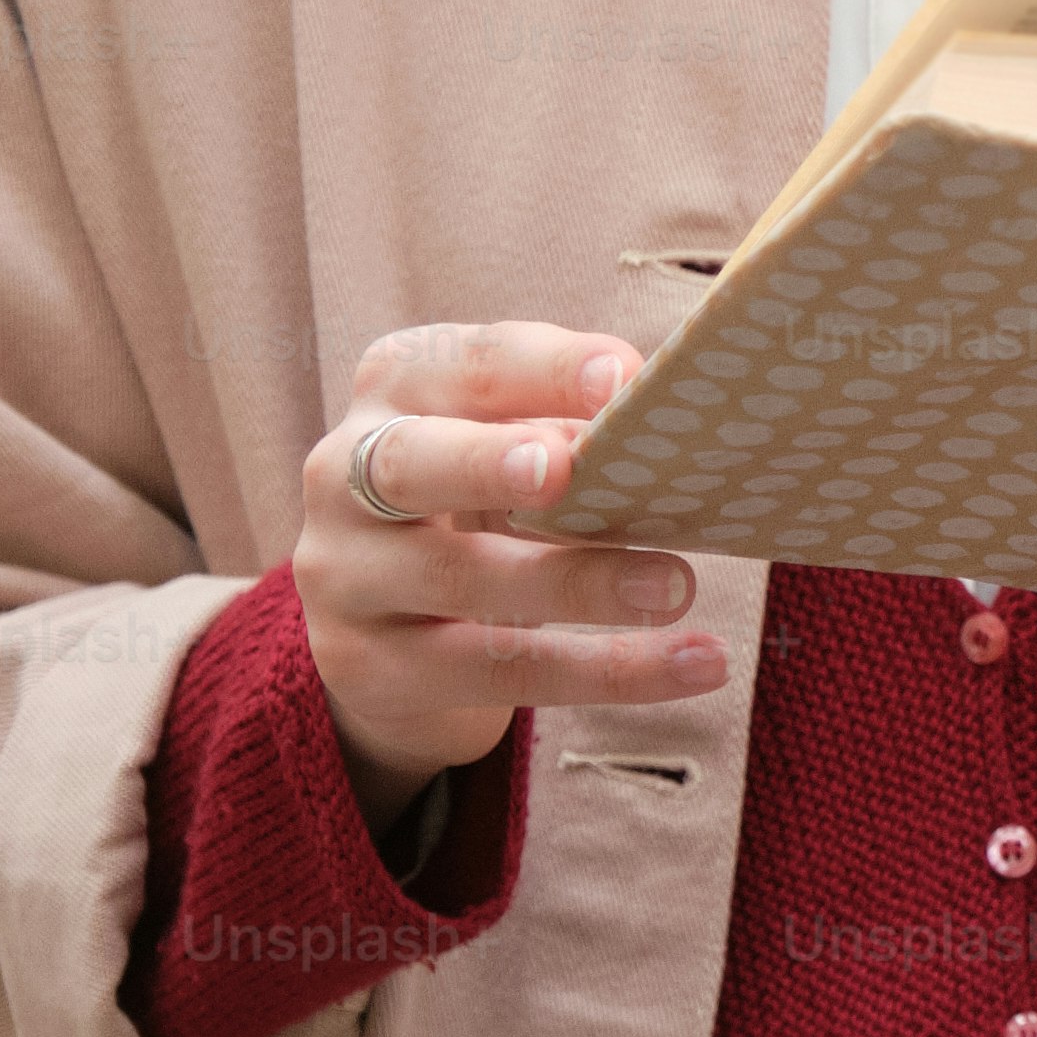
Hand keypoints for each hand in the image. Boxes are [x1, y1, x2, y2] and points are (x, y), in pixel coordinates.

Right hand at [296, 322, 718, 828]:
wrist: (389, 622)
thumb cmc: (481, 496)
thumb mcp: (509, 441)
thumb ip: (569, 423)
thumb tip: (663, 418)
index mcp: (395, 388)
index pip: (466, 364)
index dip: (543, 369)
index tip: (624, 379)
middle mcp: (343, 475)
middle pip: (410, 463)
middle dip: (488, 462)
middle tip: (570, 469)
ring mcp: (344, 577)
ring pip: (460, 579)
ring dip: (578, 584)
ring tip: (677, 586)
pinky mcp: (369, 669)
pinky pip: (494, 673)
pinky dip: (602, 671)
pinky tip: (693, 663)